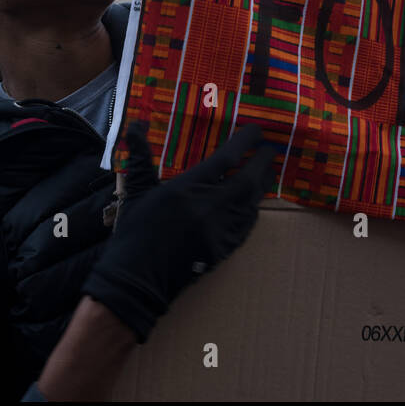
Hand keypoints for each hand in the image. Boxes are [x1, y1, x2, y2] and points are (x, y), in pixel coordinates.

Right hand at [82, 122, 278, 342]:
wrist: (137, 280)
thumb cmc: (134, 232)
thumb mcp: (136, 192)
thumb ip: (141, 157)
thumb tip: (135, 125)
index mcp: (187, 188)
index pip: (226, 158)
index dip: (245, 142)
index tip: (256, 131)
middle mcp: (210, 206)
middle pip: (249, 178)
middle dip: (263, 161)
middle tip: (270, 148)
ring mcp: (221, 230)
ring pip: (252, 201)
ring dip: (261, 184)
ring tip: (265, 171)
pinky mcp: (225, 249)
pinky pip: (248, 224)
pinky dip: (252, 208)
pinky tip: (252, 202)